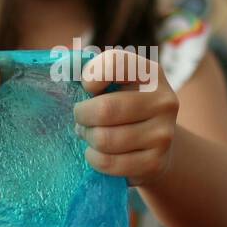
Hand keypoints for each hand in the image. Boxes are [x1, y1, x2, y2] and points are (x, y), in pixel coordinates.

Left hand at [73, 48, 178, 186]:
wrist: (156, 141)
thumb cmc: (124, 104)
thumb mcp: (113, 81)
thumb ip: (89, 70)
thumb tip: (63, 69)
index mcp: (151, 73)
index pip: (116, 63)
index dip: (92, 75)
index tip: (87, 86)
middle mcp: (164, 101)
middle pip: (106, 109)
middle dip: (83, 116)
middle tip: (81, 118)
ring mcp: (163, 134)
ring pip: (105, 139)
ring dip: (88, 138)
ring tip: (90, 134)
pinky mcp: (156, 162)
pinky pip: (109, 163)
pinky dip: (95, 159)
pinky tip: (97, 152)